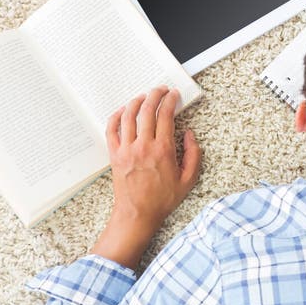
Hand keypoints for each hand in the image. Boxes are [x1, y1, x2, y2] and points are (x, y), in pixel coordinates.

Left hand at [90, 86, 201, 268]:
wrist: (137, 214)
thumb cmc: (162, 199)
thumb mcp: (188, 180)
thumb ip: (194, 154)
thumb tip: (189, 134)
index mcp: (163, 150)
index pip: (166, 115)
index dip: (170, 101)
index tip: (173, 95)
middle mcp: (143, 146)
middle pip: (147, 110)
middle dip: (155, 95)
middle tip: (160, 89)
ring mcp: (127, 150)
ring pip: (129, 116)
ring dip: (137, 101)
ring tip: (144, 96)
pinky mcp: (115, 155)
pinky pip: (112, 129)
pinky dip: (116, 116)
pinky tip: (123, 111)